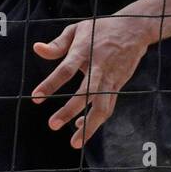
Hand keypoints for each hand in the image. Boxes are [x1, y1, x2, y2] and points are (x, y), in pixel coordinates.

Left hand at [31, 14, 150, 147]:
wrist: (134, 29)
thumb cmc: (100, 28)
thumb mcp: (77, 29)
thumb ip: (57, 44)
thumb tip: (37, 49)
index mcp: (83, 51)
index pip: (65, 69)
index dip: (51, 84)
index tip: (36, 97)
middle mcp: (98, 67)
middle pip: (85, 93)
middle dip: (69, 110)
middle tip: (52, 125)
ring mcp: (110, 78)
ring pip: (101, 106)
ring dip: (89, 126)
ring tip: (74, 142)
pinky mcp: (118, 86)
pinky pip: (107, 107)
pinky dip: (95, 120)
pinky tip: (81, 128)